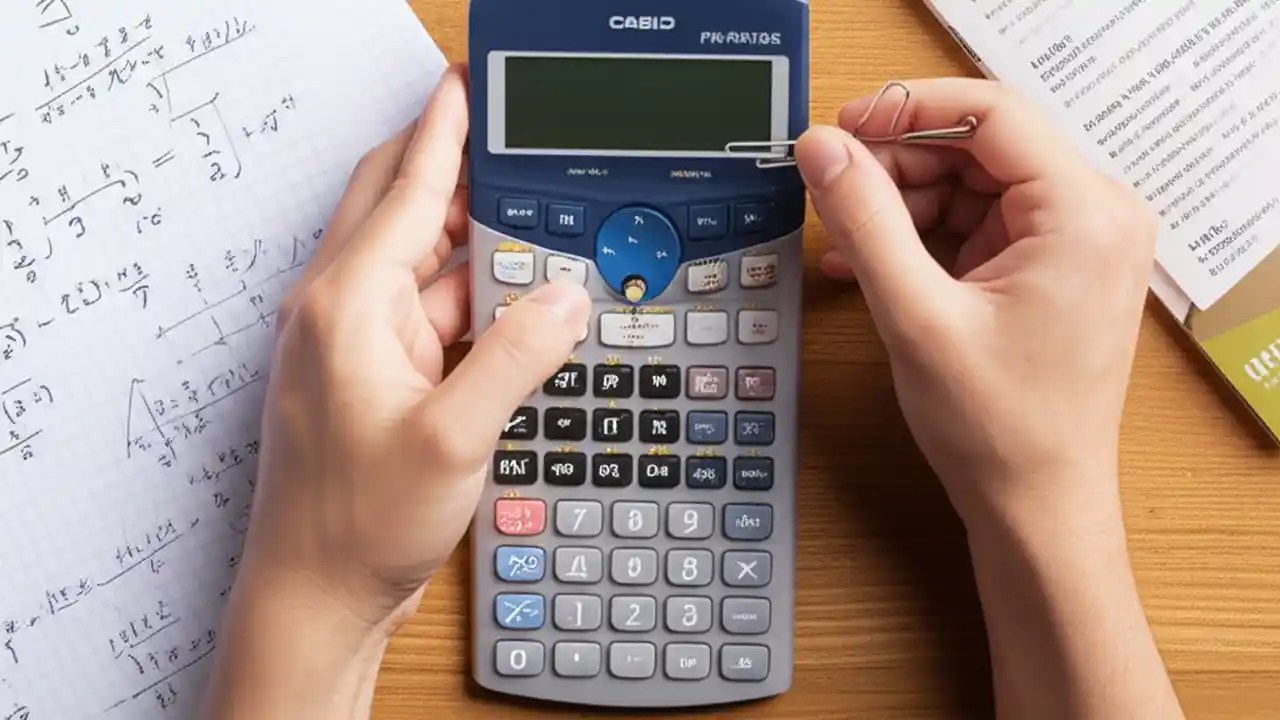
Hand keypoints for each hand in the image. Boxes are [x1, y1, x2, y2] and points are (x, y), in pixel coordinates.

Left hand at [201, 66, 590, 718]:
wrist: (314, 595)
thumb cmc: (355, 525)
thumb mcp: (452, 438)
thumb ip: (514, 358)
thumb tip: (564, 298)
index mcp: (347, 304)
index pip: (407, 187)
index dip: (446, 129)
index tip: (468, 84)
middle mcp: (342, 310)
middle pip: (402, 206)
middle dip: (459, 172)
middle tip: (518, 150)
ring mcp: (355, 341)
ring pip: (422, 261)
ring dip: (475, 247)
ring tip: (540, 237)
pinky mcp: (372, 372)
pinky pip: (427, 310)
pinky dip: (471, 300)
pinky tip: (514, 312)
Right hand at [795, 79, 1156, 529]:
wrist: (1036, 506)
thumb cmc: (999, 429)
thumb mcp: (916, 316)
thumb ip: (865, 221)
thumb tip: (823, 150)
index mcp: (1085, 214)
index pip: (991, 115)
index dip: (906, 110)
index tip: (841, 130)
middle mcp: (1095, 215)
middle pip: (979, 146)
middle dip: (898, 164)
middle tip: (831, 190)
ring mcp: (1075, 242)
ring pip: (971, 182)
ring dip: (902, 204)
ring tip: (846, 242)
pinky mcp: (1050, 267)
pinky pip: (977, 223)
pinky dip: (922, 235)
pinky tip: (868, 263)